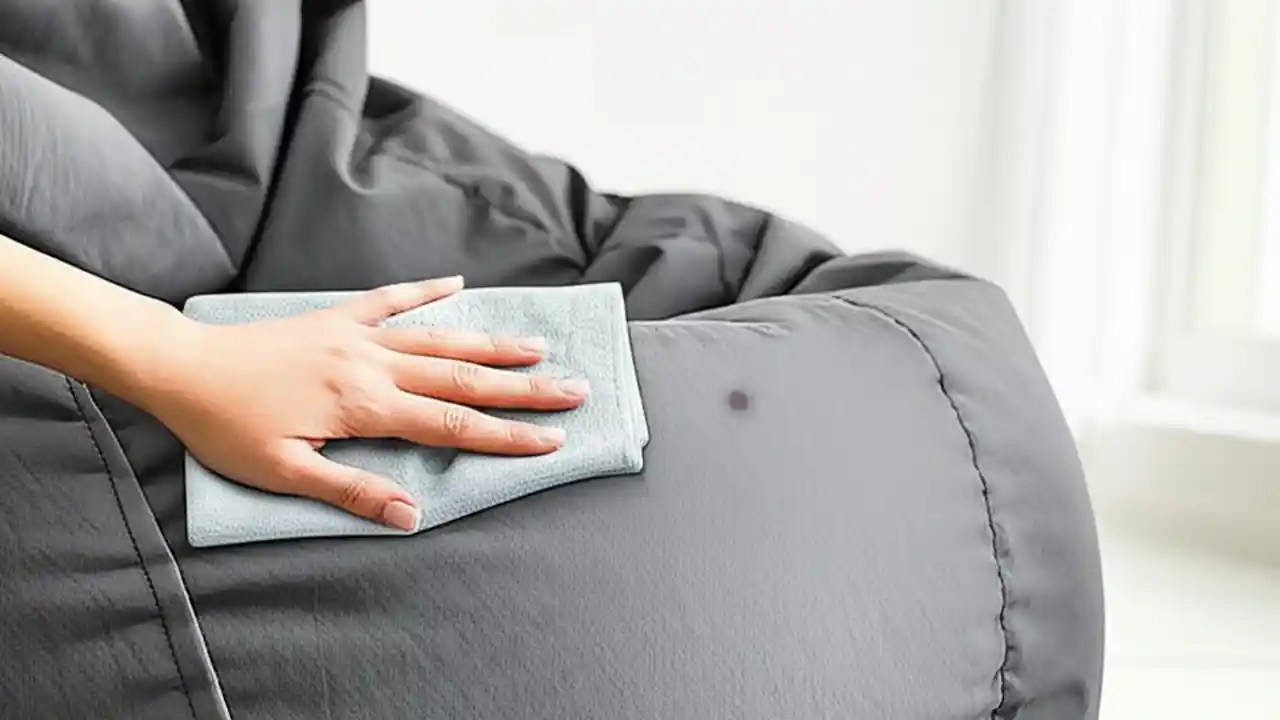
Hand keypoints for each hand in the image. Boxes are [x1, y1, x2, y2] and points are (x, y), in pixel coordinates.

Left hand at [139, 276, 587, 530]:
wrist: (180, 366)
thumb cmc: (227, 427)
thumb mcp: (283, 472)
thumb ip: (352, 490)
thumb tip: (414, 513)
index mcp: (365, 405)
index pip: (453, 422)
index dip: (507, 434)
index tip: (554, 440)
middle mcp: (373, 363)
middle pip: (463, 377)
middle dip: (524, 385)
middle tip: (575, 388)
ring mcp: (357, 335)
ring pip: (440, 338)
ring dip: (493, 343)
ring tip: (540, 344)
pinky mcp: (336, 318)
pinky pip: (391, 300)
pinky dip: (428, 292)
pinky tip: (459, 286)